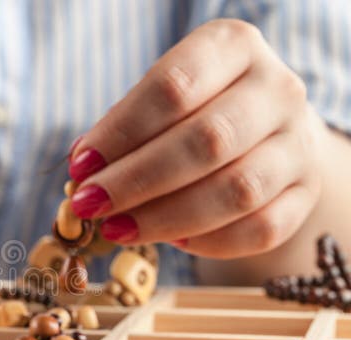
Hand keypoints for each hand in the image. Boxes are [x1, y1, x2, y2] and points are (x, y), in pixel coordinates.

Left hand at [68, 18, 328, 258]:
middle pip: (206, 141)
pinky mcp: (306, 192)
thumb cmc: (193, 111)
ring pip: (236, 190)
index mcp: (233, 47)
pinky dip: (211, 242)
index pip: (173, 88)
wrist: (265, 129)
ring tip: (117, 229)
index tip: (80, 166)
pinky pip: (261, 229)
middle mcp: (276, 90)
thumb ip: (123, 128)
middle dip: (136, 180)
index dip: (121, 132)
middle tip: (90, 205)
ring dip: (165, 218)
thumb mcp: (159, 99)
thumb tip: (83, 171)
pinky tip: (173, 242)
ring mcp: (298, 143)